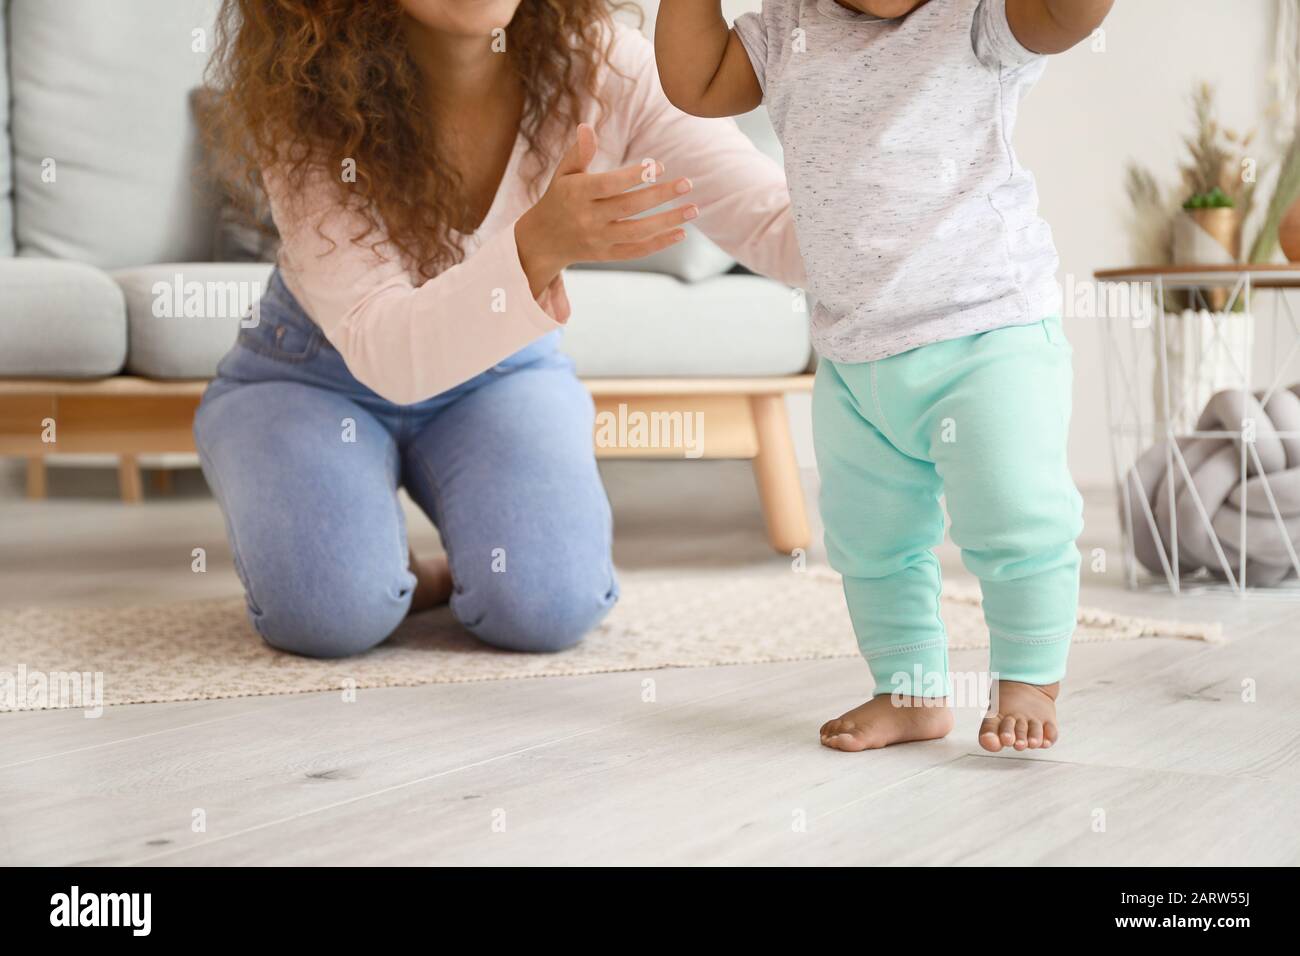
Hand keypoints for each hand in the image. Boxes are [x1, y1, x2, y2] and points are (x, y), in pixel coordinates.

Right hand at [515, 124, 696, 297]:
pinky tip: (681, 233)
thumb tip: (587, 127)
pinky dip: (659, 244)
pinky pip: (635, 251)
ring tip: (693, 209)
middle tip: (687, 183)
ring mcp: (598, 239)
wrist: (543, 240)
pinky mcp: (606, 255)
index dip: (634, 176)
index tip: (659, 166)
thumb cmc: (560, 198)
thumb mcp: (564, 173)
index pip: (609, 185)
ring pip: (637, 232)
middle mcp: (588, 218)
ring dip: (667, 222)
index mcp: (577, 194)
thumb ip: (578, 152)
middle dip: (660, 196)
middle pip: (629, 207)